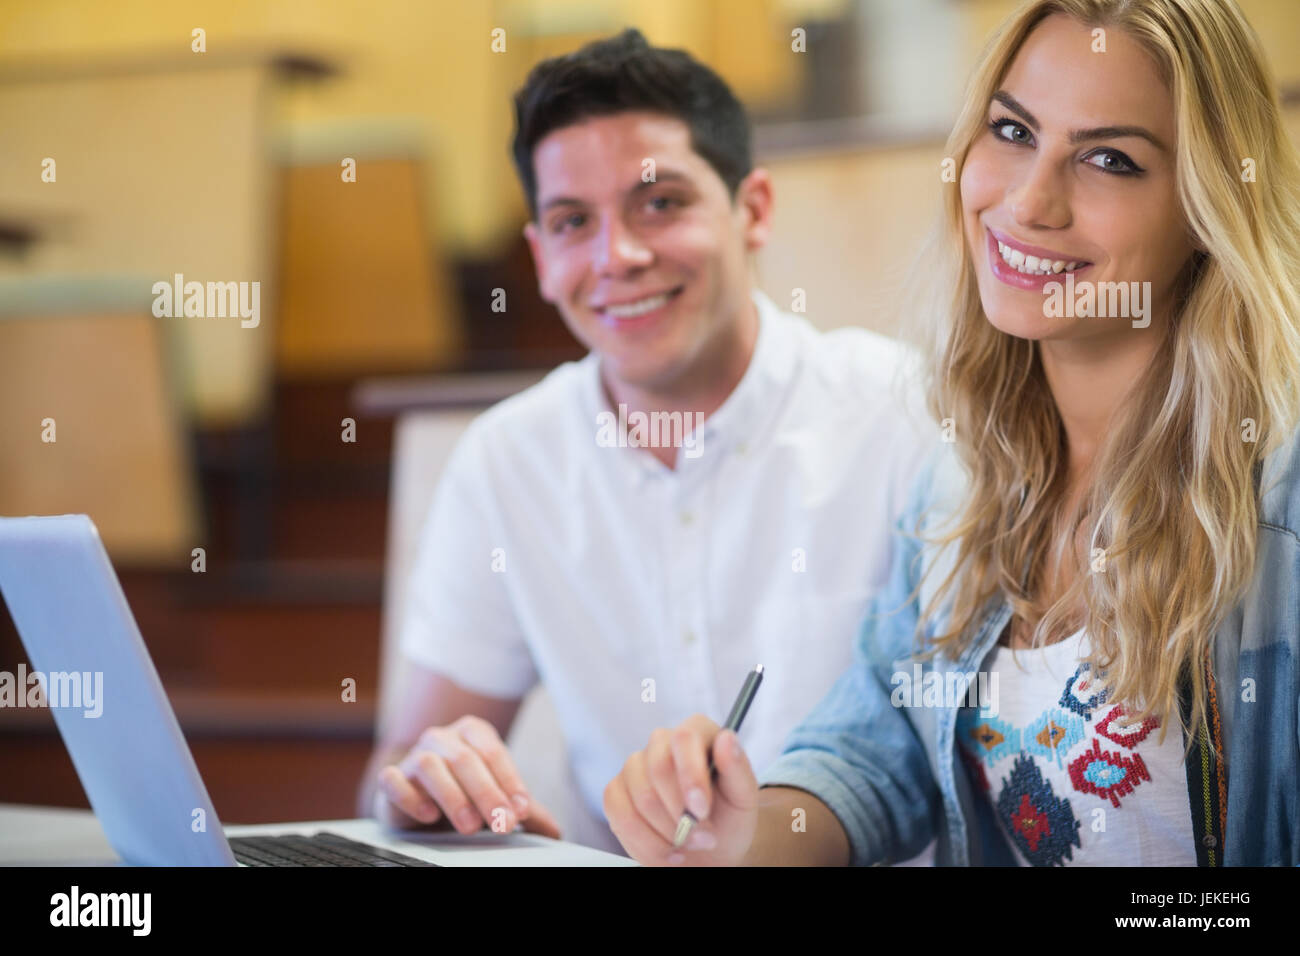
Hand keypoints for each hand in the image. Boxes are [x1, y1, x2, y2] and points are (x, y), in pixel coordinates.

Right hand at [375, 715, 561, 837]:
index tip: (522, 810)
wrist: (417, 792)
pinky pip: (393, 780)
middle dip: (487, 793)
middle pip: (465, 759)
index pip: (493, 752)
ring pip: (430, 766)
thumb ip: (523, 809)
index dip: (510, 781)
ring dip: (453, 796)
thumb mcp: (495, 795)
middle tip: (503, 823)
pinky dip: (410, 796)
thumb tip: (554, 831)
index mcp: (471, 732)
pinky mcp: (391, 778)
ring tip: (470, 826)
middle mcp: (442, 738)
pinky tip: (427, 814)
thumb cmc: (463, 788)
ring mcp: (413, 755)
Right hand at [603, 715, 757, 865]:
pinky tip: (669, 850)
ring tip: (690, 843)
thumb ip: (737, 769)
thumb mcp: (743, 799)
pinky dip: (647, 843)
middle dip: (680, 812)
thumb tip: (726, 739)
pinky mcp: (616, 792)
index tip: (701, 810)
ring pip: (641, 797)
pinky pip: (620, 815)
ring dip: (668, 832)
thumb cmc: (729, 819)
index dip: (690, 775)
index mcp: (697, 733)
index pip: (683, 739)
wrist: (710, 852)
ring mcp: (635, 766)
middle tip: (703, 837)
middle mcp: (661, 743)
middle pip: (658, 768)